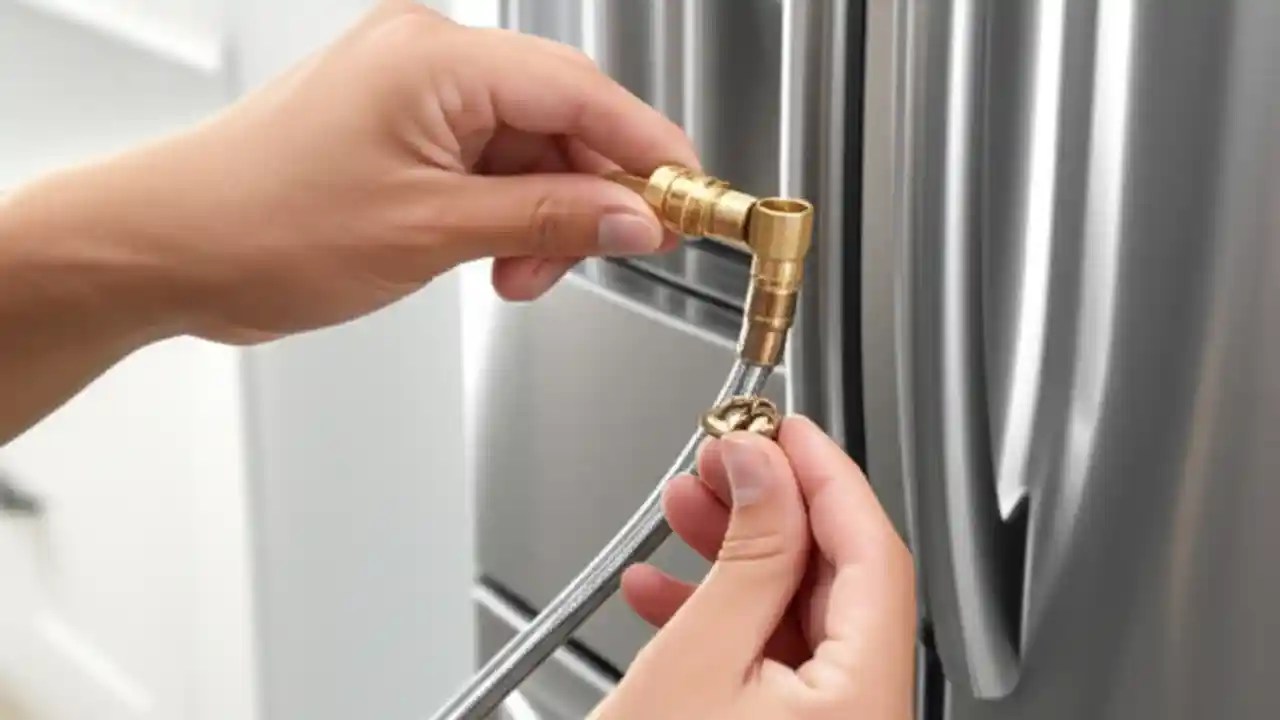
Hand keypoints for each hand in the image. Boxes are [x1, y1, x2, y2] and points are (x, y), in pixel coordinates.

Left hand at [2, 0, 694, 343]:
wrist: (167, 249)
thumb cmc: (260, 226)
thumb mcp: (431, 232)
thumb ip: (548, 218)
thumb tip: (633, 216)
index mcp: (435, 57)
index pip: (583, 91)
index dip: (648, 150)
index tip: (693, 198)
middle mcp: (427, 56)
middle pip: (562, 117)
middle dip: (588, 194)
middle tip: (608, 253)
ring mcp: (412, 89)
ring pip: (529, 146)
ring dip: (543, 214)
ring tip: (519, 273)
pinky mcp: (401, 125)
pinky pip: (487, 160)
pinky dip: (505, 211)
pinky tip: (493, 255)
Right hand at [597, 417, 915, 719]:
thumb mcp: (697, 658)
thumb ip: (745, 555)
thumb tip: (762, 465)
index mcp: (864, 697)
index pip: (874, 552)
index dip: (827, 476)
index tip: (784, 429)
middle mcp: (866, 712)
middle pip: (839, 577)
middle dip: (770, 508)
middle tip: (724, 460)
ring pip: (800, 610)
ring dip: (738, 554)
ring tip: (684, 510)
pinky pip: (773, 654)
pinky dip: (723, 614)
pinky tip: (665, 589)